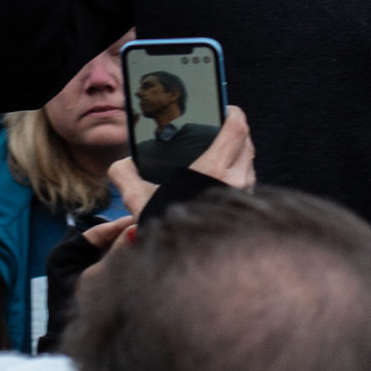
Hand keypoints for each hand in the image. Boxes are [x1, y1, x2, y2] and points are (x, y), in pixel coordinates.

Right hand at [105, 105, 254, 215]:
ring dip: (239, 155)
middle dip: (237, 132)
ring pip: (250, 165)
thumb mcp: (138, 198)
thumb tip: (121, 164)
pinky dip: (238, 176)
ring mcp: (243, 197)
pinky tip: (221, 181)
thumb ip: (126, 174)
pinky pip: (248, 184)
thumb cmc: (166, 227)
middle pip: (247, 144)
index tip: (226, 108)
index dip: (233, 113)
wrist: (185, 263)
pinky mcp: (244, 211)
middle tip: (222, 127)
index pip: (237, 129)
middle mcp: (236, 183)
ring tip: (222, 153)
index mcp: (214, 171)